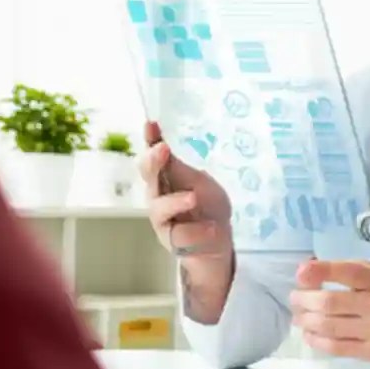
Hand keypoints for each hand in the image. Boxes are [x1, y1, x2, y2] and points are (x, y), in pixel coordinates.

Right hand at [139, 121, 235, 323]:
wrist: (221, 243)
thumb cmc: (208, 208)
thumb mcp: (201, 183)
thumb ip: (180, 169)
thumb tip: (159, 144)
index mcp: (166, 179)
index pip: (154, 156)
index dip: (151, 140)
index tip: (151, 124)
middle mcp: (158, 198)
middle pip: (148, 178)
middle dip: (152, 163)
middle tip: (162, 150)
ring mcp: (163, 222)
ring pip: (159, 209)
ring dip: (175, 201)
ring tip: (193, 198)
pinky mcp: (174, 244)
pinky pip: (182, 235)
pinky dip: (200, 230)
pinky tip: (214, 228)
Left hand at [289, 260, 369, 368]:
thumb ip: (349, 271)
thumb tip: (309, 270)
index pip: (348, 273)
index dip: (321, 272)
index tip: (301, 273)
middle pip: (331, 303)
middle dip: (304, 301)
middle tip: (294, 299)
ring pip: (329, 327)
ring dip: (306, 321)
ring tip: (299, 317)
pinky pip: (336, 347)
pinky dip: (317, 340)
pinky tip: (310, 334)